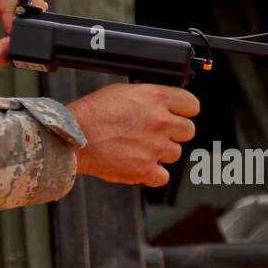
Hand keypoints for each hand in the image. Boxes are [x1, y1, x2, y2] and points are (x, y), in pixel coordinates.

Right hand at [66, 82, 199, 185]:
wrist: (74, 134)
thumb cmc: (93, 112)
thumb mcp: (125, 91)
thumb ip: (151, 98)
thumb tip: (165, 105)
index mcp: (156, 97)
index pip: (192, 105)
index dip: (183, 110)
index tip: (178, 115)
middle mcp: (160, 121)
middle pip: (188, 131)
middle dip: (174, 132)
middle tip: (155, 133)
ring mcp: (155, 147)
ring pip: (175, 153)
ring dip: (161, 152)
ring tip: (139, 147)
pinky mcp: (146, 169)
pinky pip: (163, 176)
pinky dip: (152, 174)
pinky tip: (139, 163)